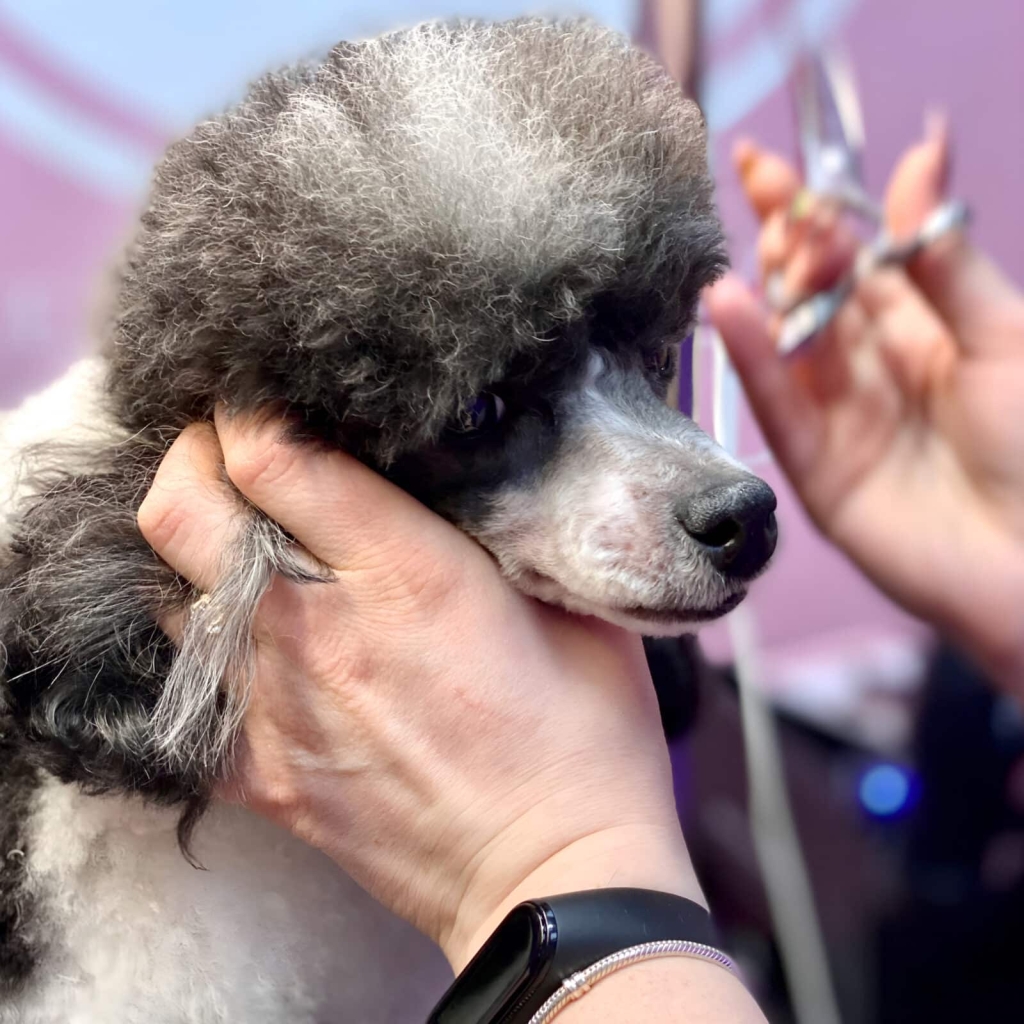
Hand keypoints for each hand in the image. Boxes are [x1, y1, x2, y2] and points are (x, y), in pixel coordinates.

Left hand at [137, 411, 703, 970]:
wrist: (559, 873)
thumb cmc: (587, 735)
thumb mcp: (573, 602)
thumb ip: (508, 528)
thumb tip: (462, 483)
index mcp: (404, 571)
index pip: (272, 456)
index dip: (250, 412)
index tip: (267, 405)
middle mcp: (319, 629)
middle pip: (182, 512)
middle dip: (190, 462)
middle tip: (233, 459)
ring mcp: (278, 707)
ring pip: (167, 597)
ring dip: (194, 557)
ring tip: (241, 546)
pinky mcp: (266, 775)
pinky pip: (185, 699)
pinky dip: (200, 656)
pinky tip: (242, 644)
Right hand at [706, 118, 1023, 693]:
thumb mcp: (1003, 336)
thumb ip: (944, 259)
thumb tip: (923, 153)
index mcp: (920, 330)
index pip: (851, 259)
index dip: (813, 211)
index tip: (770, 164)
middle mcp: (870, 369)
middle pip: (811, 296)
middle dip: (791, 245)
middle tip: (780, 202)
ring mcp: (837, 419)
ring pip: (788, 344)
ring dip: (772, 291)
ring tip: (768, 245)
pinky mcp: (813, 468)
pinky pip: (777, 405)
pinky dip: (752, 357)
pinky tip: (729, 307)